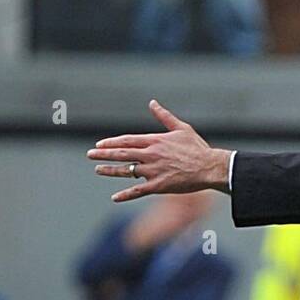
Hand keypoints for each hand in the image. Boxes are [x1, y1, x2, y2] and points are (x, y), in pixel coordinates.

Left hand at [87, 99, 231, 201]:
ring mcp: (153, 171)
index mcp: (155, 140)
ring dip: (110, 170)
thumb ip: (164, 116)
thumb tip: (152, 102)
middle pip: (121, 154)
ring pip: (126, 171)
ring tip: (97, 170)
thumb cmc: (198, 148)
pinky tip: (115, 197)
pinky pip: (138, 191)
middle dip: (103, 154)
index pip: (127, 141)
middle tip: (89, 154)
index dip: (112, 142)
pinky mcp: (158, 186)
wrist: (209, 167)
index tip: (100, 144)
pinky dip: (125, 194)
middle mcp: (150, 155)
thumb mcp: (181, 128)